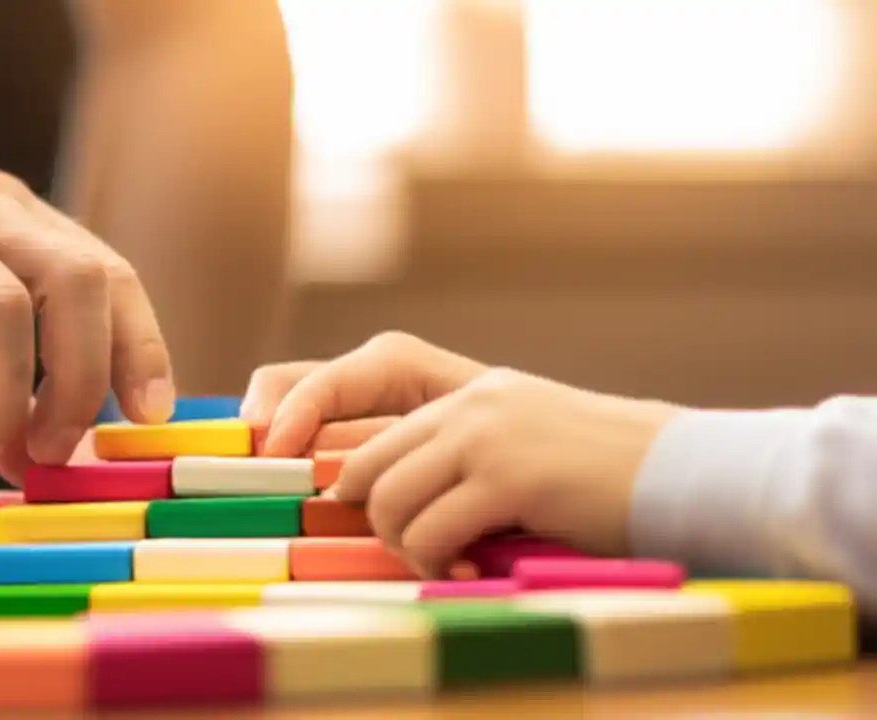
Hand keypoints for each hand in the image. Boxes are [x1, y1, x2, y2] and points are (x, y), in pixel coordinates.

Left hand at [243, 332, 677, 575]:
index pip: (357, 370)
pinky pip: (428, 529)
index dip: (299, 401)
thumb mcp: (512, 439)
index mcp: (464, 386)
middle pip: (361, 461)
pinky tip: (470, 566)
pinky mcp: (510, 475)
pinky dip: (437, 562)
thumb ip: (444, 447)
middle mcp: (468, 400)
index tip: (272, 445)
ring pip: (383, 499)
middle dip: (366, 515)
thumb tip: (355, 484)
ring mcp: (487, 432)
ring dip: (406, 545)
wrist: (684, 474)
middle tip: (411, 540)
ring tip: (447, 556)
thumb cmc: (594, 473)